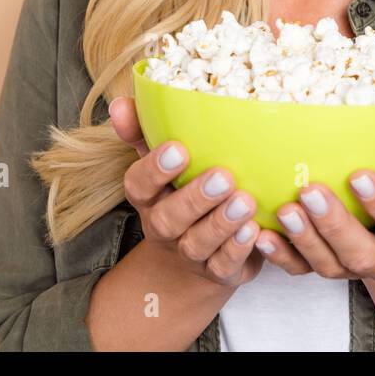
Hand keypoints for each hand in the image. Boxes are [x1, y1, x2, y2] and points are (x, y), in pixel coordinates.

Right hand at [109, 96, 264, 287]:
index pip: (138, 186)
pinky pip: (223, 266)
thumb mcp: (163, 162)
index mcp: (149, 198)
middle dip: (194, 199)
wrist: (199, 255)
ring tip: (245, 201)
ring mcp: (190, 254)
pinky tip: (254, 231)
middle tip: (223, 176)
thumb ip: (143, 131)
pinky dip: (237, 250)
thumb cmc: (181, 191)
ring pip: (198, 244)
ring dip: (221, 223)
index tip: (178, 149)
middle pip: (168, 219)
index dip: (154, 170)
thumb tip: (120, 103)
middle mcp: (164, 228)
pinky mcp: (217, 272)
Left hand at [254, 112, 374, 283]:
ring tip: (284, 209)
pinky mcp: (323, 268)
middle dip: (336, 227)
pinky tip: (260, 233)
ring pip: (328, 266)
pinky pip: (299, 271)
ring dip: (304, 241)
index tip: (360, 174)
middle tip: (312, 192)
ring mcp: (352, 268)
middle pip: (361, 256)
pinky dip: (279, 255)